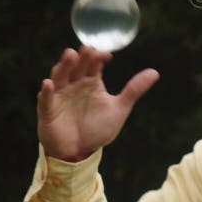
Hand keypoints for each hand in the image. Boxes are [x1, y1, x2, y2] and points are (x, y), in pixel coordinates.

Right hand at [36, 45, 159, 161]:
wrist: (81, 153)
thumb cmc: (98, 129)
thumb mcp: (119, 108)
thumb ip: (134, 90)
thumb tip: (155, 72)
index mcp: (91, 81)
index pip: (94, 64)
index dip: (99, 57)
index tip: (107, 55)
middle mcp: (74, 84)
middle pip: (77, 66)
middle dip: (82, 57)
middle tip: (88, 48)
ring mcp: (60, 96)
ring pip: (60, 76)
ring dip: (64, 66)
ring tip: (70, 55)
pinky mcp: (48, 111)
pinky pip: (45, 100)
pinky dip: (46, 92)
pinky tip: (48, 84)